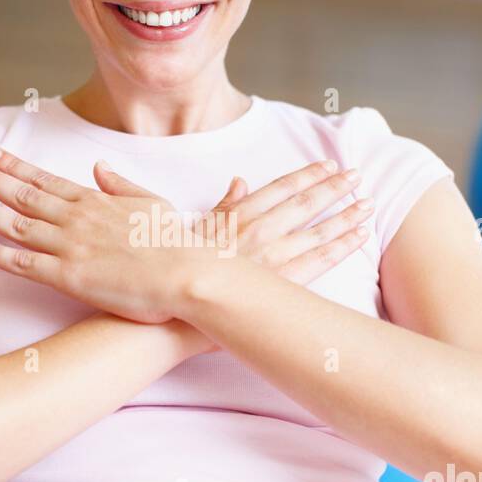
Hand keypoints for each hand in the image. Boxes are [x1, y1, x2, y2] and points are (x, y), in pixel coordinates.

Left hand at [0, 147, 202, 323]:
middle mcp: (77, 218)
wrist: (188, 273)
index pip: (46, 179)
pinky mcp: (69, 276)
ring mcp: (70, 246)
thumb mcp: (151, 202)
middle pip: (23, 194)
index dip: (15, 166)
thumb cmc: (176, 242)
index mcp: (96, 200)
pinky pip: (23, 263)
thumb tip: (98, 167)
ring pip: (16, 223)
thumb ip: (120, 184)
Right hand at [96, 158, 371, 352]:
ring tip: (369, 206)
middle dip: (331, 190)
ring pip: (313, 234)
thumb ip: (134, 193)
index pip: (272, 192)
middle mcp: (251, 236)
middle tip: (359, 175)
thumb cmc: (146, 275)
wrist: (152, 318)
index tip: (326, 163)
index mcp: (227, 221)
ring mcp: (263, 263)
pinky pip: (313, 266)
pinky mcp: (268, 290)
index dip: (301, 176)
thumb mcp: (144, 225)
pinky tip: (358, 241)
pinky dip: (337, 250)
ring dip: (343, 218)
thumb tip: (111, 168)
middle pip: (299, 207)